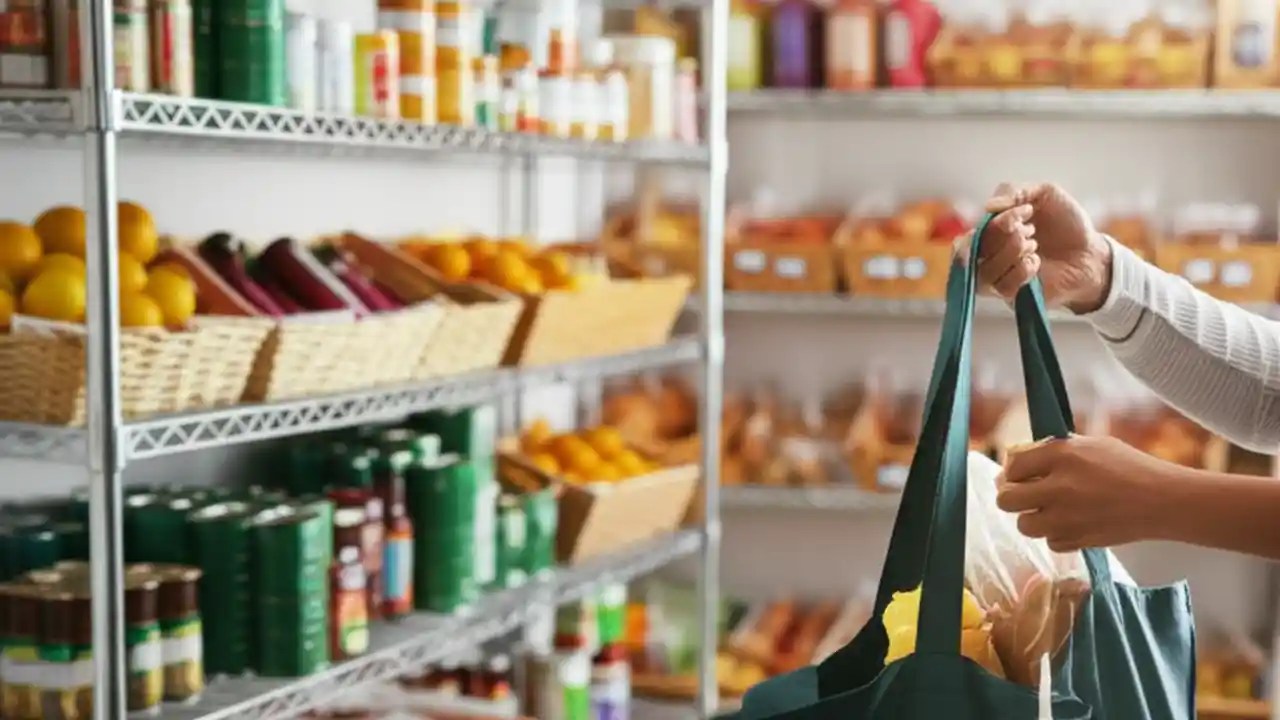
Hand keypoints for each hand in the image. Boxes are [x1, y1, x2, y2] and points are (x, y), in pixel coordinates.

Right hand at [965, 183, 1113, 313]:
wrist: (1091, 250)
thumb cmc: (1066, 223)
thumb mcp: (1043, 193)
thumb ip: (1013, 191)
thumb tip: (987, 206)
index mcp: (989, 233)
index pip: (966, 236)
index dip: (991, 223)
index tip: (1024, 212)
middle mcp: (989, 257)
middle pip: (972, 252)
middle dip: (1002, 234)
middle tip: (1030, 228)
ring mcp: (1000, 278)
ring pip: (984, 272)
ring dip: (1012, 251)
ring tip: (1034, 244)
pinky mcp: (1014, 296)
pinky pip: (1003, 287)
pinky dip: (1021, 270)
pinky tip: (1037, 262)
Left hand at [994, 435, 1186, 551]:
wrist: (1164, 500)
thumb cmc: (1131, 467)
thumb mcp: (1092, 445)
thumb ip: (1056, 450)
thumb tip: (1022, 458)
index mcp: (1062, 455)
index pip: (1013, 465)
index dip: (1012, 471)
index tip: (1018, 474)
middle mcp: (1059, 486)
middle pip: (1006, 499)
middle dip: (1011, 496)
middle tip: (1022, 494)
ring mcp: (1067, 517)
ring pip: (1024, 525)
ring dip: (1031, 518)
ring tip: (1048, 510)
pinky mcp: (1079, 540)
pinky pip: (1050, 542)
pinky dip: (1056, 535)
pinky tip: (1070, 523)